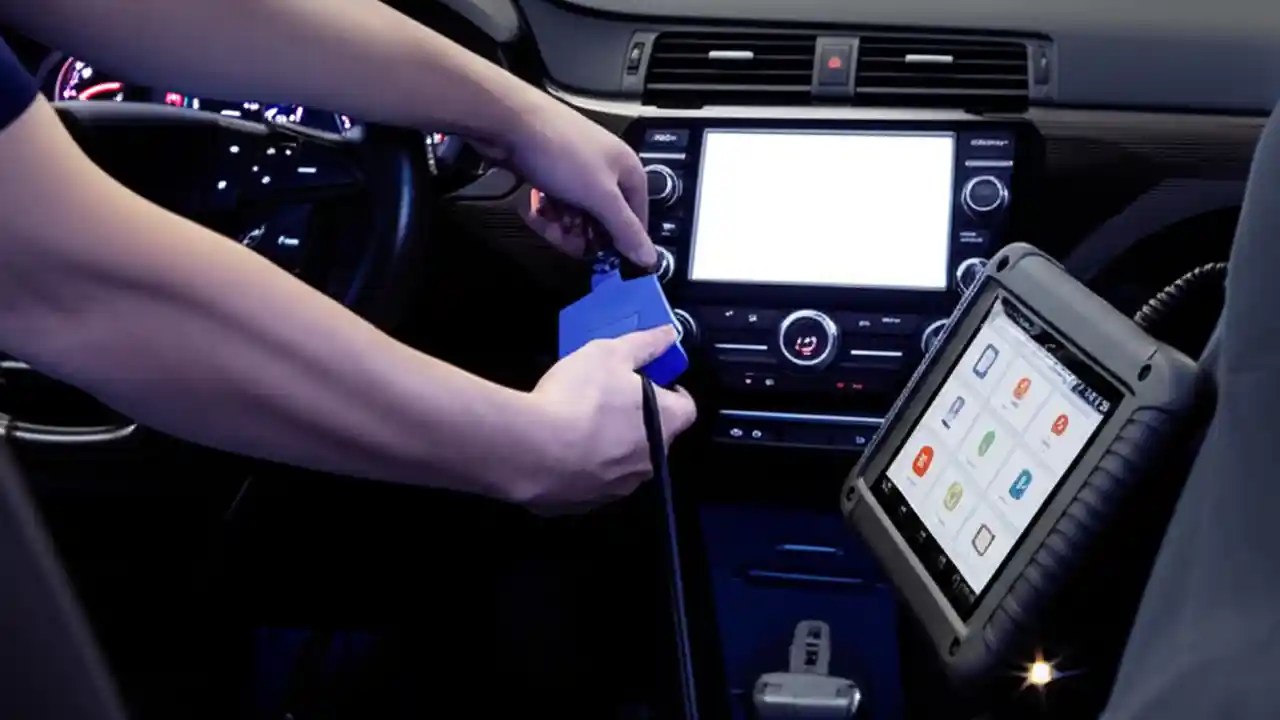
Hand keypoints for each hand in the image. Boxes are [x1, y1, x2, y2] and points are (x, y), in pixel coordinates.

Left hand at [477, 95, 654, 266]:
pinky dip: (546, 211)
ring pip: (577, 217)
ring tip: (542, 217)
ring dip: (559, 225)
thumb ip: (624, 229)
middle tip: (561, 234)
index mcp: (628, 172)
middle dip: (580, 234)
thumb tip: (650, 259)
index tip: (599, 258)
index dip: (619, 242)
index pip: (637, 221)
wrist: (509, 122)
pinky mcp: (554, 175)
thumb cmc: (562, 154)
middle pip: (603, 222)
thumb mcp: (599, 196)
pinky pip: (558, 205)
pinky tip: (532, 208)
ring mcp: (579, 174)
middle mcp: (607, 173)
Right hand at [512, 326, 696, 513]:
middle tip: (609, 399)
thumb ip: (644, 344)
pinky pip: (592, 483)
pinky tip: (560, 453)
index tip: (654, 382)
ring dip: (611, 447)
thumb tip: (668, 334)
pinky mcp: (589, 504)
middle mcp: (651, 461)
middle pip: (655, 436)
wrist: (532, 452)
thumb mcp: (609, 354)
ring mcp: (621, 488)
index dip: (673, 393)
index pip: (687, 408)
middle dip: (638, 420)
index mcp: (665, 423)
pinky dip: (583, 469)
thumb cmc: (579, 397)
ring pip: (624, 463)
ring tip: (579, 427)